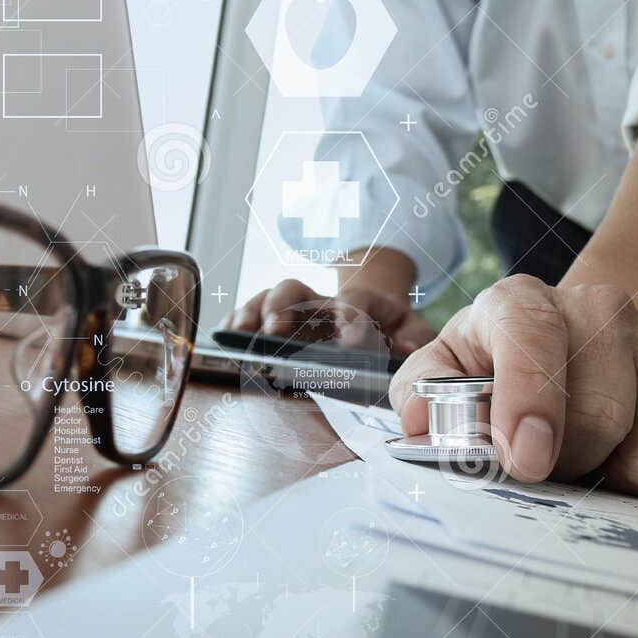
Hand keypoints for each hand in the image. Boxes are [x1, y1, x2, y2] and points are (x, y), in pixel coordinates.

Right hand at [224, 278, 435, 355]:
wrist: (376, 314)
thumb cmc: (393, 329)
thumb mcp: (413, 332)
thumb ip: (412, 339)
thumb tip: (401, 348)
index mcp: (362, 302)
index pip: (356, 301)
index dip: (349, 318)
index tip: (345, 343)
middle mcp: (322, 301)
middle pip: (296, 289)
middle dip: (282, 308)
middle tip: (275, 329)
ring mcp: (296, 310)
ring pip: (268, 298)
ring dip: (253, 313)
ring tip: (241, 333)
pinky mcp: (276, 322)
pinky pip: (249, 314)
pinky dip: (233, 322)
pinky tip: (225, 336)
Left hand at [390, 275, 637, 502]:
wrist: (583, 339)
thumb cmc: (500, 369)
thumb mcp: (447, 369)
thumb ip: (425, 392)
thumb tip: (420, 424)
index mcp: (523, 302)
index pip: (535, 336)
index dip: (531, 401)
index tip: (524, 461)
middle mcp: (604, 310)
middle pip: (603, 415)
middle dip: (570, 462)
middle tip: (553, 463)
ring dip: (621, 481)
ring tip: (596, 460)